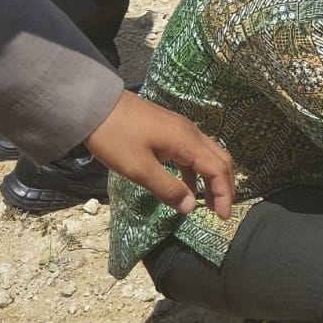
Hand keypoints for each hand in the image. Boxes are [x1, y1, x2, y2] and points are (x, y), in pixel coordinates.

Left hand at [85, 90, 235, 218]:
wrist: (97, 105)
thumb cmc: (116, 137)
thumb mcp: (138, 168)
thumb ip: (166, 188)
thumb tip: (190, 207)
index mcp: (187, 142)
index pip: (217, 168)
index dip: (224, 193)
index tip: (223, 217)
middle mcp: (191, 133)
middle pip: (220, 159)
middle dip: (224, 186)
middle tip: (221, 210)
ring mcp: (181, 130)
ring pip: (208, 155)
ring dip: (211, 178)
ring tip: (206, 202)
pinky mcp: (170, 130)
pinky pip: (193, 152)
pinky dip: (196, 171)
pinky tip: (186, 185)